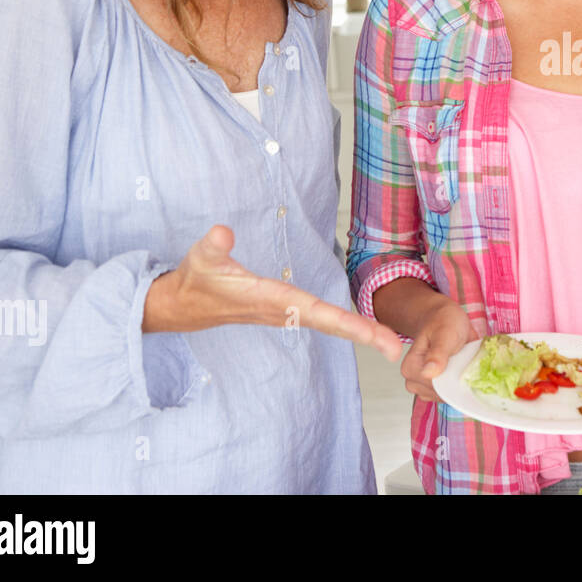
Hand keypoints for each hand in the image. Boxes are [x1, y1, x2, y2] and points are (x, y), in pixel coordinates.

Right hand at [142, 224, 402, 360]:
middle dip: (363, 335)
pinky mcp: (286, 310)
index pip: (312, 311)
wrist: (183, 305)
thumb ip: (213, 246)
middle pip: (330, 324)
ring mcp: (286, 313)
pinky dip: (346, 326)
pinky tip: (366, 331)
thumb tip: (223, 233)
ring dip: (361, 333)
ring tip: (393, 344)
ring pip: (329, 324)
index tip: (368, 333)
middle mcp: (283, 310)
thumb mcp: (200, 259)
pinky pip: (322, 320)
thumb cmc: (197, 279)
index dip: (341, 320)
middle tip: (397, 348)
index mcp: (270, 299)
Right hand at [401, 295, 472, 401]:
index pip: (434, 388)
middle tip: (462, 359)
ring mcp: (424, 388)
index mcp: (411, 367)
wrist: (445, 318)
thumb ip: (437, 353)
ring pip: (447, 398)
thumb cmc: (443, 322)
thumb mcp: (445, 333)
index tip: (463, 363)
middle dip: (457, 381)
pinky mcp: (435, 390)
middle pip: (441, 395)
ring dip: (459, 383)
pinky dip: (459, 386)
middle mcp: (413, 381)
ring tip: (460, 362)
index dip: (453, 379)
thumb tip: (428, 372)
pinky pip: (450, 396)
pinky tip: (460, 370)